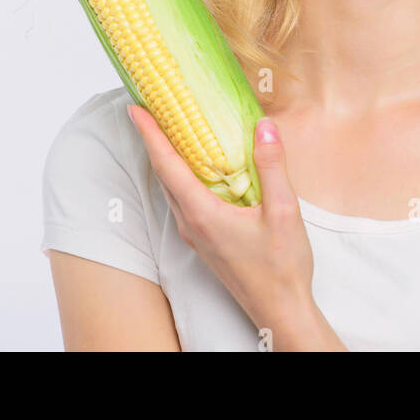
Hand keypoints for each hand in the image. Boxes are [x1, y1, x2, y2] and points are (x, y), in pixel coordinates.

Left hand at [127, 103, 322, 345]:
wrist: (280, 310)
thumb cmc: (282, 267)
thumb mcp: (283, 211)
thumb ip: (272, 167)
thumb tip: (264, 127)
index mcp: (202, 214)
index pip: (167, 165)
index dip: (150, 134)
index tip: (135, 108)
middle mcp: (191, 224)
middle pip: (164, 174)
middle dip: (154, 140)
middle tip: (151, 109)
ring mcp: (196, 234)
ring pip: (173, 189)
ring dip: (167, 158)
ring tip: (169, 131)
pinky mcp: (206, 240)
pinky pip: (186, 200)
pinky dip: (184, 176)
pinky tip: (198, 168)